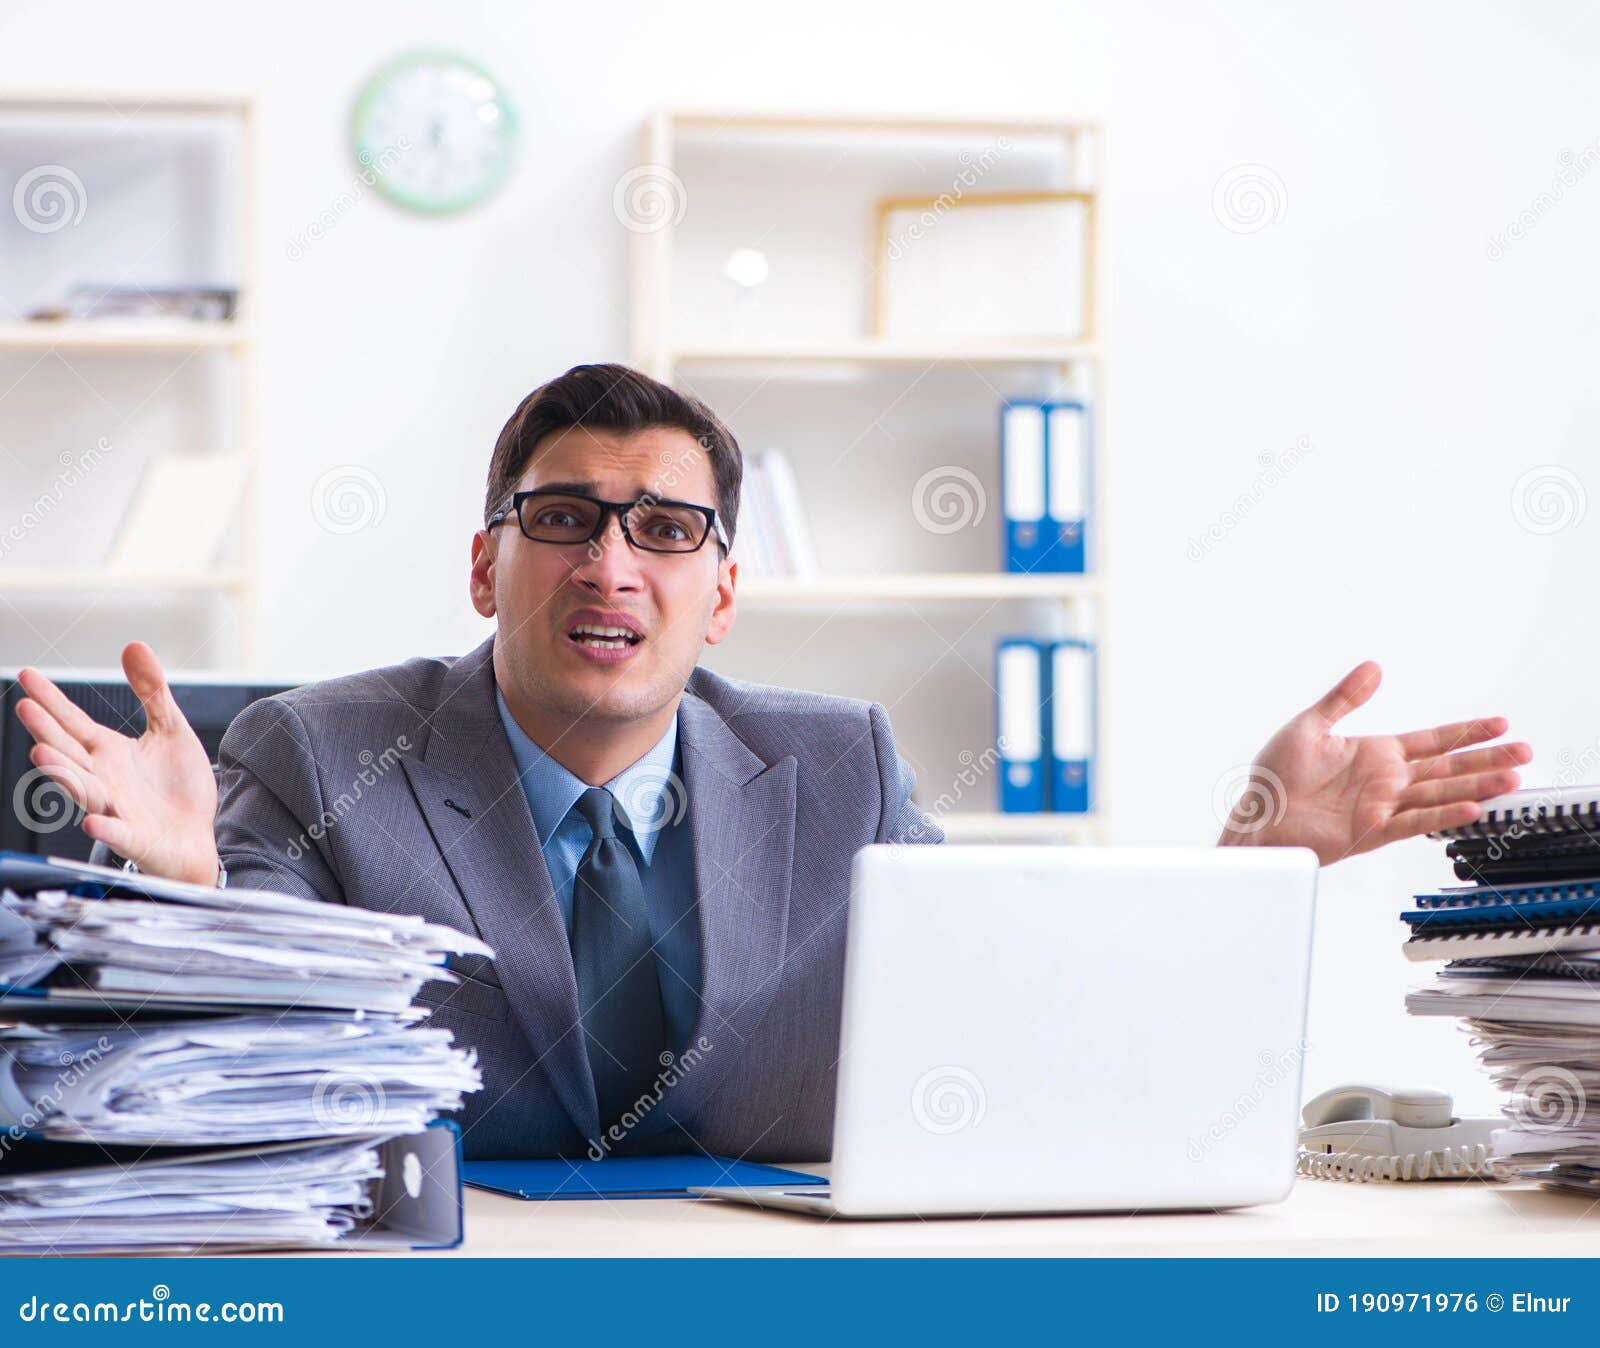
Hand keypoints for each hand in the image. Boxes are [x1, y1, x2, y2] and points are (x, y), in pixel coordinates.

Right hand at [14, 642, 219, 884]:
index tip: (27, 675)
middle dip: (47, 732)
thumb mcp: (171, 730)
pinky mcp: (135, 838)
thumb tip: (134, 645)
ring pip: (84, 791)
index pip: (73, 722)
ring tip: (43, 756)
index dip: (51, 700)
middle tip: (25, 707)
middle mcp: (103, 778)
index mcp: (107, 752)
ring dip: (64, 775)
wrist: (196, 836)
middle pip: (69, 752)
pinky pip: (117, 833)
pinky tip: (94, 821)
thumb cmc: (178, 786)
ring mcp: (115, 809)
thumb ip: (152, 692)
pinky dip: (105, 828)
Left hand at [1218, 661, 1531, 865]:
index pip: (1432, 740)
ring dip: (1476, 786)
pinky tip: (1472, 808)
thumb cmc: (1275, 779)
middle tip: (1524, 751)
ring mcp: (1382, 806)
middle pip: (1447, 767)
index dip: (1465, 732)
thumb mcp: (1309, 727)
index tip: (1499, 724)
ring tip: (1513, 779)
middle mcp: (1386, 780)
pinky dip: (1443, 815)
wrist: (1257, 818)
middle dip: (1486, 759)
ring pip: (1440, 793)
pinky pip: (1414, 822)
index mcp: (1374, 754)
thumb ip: (1344, 699)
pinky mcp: (1371, 831)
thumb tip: (1372, 667)